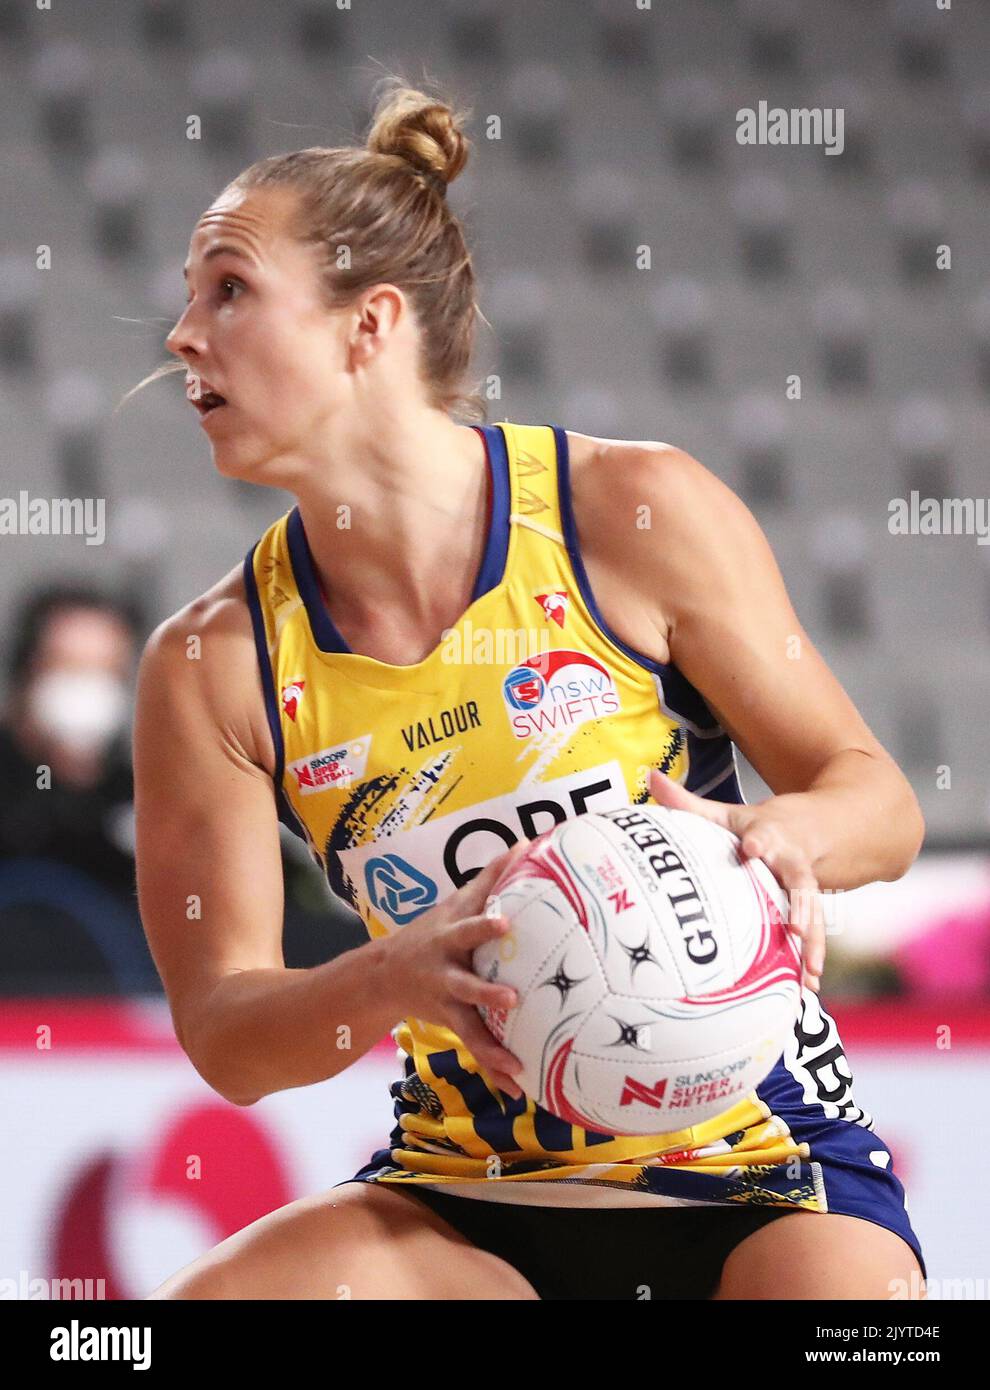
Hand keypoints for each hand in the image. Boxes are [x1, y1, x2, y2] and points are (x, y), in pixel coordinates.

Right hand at [380, 842, 532, 1097]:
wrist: (383, 974)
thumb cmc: (434, 930)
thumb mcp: (457, 902)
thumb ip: (491, 877)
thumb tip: (525, 843)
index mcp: (451, 938)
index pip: (469, 927)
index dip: (484, 925)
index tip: (504, 923)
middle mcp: (447, 972)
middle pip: (467, 984)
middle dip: (487, 994)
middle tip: (512, 1000)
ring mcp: (447, 1003)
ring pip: (470, 1028)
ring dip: (491, 1048)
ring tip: (515, 1065)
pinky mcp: (452, 1024)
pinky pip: (477, 1050)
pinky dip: (497, 1069)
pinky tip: (519, 1088)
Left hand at [649, 769, 824, 992]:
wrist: (821, 826)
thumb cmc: (761, 824)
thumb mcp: (728, 811)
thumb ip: (688, 801)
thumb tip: (649, 776)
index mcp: (770, 834)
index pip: (763, 835)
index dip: (759, 841)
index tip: (754, 848)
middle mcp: (792, 861)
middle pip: (799, 880)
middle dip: (799, 902)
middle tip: (796, 925)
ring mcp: (807, 886)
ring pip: (812, 913)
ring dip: (812, 941)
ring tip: (810, 973)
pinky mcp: (813, 907)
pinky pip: (815, 933)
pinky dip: (812, 958)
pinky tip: (809, 987)